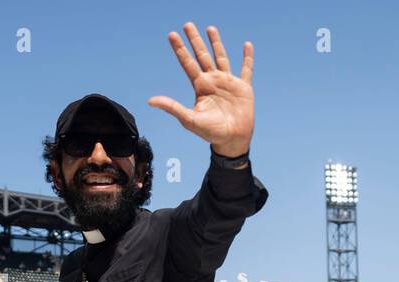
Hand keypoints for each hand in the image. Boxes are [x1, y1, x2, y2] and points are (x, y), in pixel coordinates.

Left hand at [149, 23, 253, 157]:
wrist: (232, 140)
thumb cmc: (211, 133)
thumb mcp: (189, 119)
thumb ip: (172, 107)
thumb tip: (151, 101)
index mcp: (200, 86)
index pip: (188, 63)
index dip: (180, 49)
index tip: (172, 35)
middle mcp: (213, 81)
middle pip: (202, 56)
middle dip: (195, 40)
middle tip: (188, 24)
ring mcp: (228, 83)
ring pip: (221, 58)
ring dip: (216, 43)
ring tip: (210, 28)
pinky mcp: (244, 88)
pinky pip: (246, 69)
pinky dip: (248, 58)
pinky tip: (247, 45)